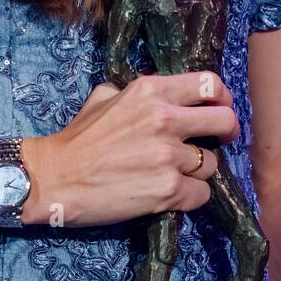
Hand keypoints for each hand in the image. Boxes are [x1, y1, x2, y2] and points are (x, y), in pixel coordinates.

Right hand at [24, 71, 238, 226]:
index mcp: (151, 90)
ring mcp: (168, 156)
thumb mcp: (104, 96)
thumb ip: (135, 91)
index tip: (220, 109)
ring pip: (212, 164)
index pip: (210, 84)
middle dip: (226, 133)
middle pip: (225, 121)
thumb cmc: (77, 139)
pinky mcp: (167, 190)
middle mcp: (165, 118)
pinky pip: (201, 194)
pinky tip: (168, 195)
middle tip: (216, 143)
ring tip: (174, 174)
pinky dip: (190, 197)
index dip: (222, 98)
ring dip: (198, 172)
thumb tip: (159, 94)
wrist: (54, 178)